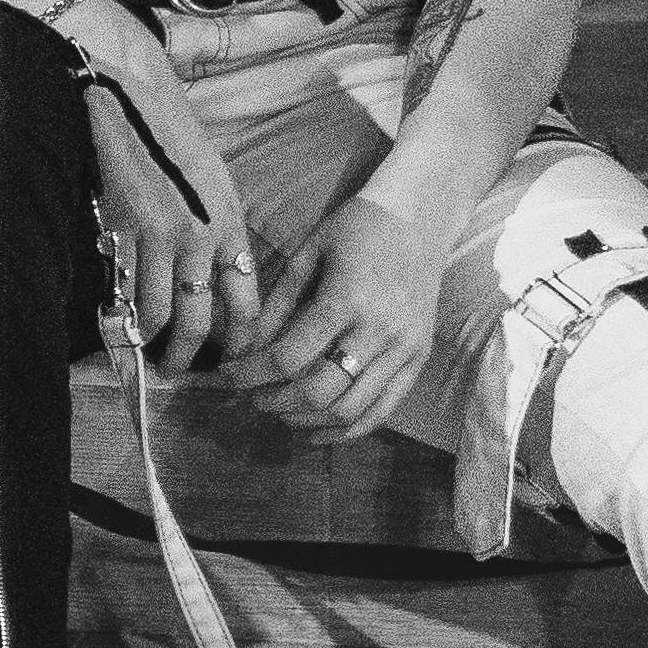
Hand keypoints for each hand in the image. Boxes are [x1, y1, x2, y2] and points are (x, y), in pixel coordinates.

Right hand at [75, 24, 262, 381]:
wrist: (131, 107)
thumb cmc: (177, 146)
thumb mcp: (219, 189)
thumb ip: (223, 238)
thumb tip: (221, 288)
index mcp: (230, 227)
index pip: (244, 304)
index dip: (239, 343)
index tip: (231, 361)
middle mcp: (198, 237)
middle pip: (196, 321)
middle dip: (186, 357)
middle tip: (177, 371)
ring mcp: (156, 237)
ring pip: (153, 313)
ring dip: (148, 343)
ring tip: (144, 354)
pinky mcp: (117, 232)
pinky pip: (119, 290)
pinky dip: (118, 314)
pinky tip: (118, 323)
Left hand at [238, 176, 450, 440]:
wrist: (419, 217)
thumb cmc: (356, 229)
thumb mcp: (307, 255)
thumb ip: (276, 306)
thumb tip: (244, 351)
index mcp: (345, 299)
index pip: (287, 357)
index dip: (250, 374)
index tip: (228, 376)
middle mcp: (379, 331)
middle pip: (319, 392)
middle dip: (275, 402)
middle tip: (252, 397)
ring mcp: (404, 349)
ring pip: (350, 410)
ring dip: (307, 420)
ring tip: (280, 412)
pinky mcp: (419, 360)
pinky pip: (382, 410)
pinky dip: (347, 429)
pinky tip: (318, 429)